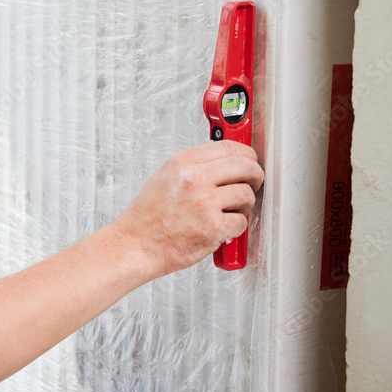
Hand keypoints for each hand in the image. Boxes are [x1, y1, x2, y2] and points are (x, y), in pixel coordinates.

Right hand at [108, 140, 264, 279]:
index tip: (250, 161)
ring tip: (233, 209)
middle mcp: (194, 179)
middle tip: (253, 183)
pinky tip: (222, 226)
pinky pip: (241, 222)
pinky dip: (236, 226)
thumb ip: (193, 167)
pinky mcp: (213, 228)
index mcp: (182, 163)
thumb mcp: (164, 177)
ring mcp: (205, 203)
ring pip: (247, 194)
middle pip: (246, 166)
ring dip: (245, 204)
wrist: (136, 244)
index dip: (247, 155)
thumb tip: (222, 163)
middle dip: (255, 176)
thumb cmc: (147, 217)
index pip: (229, 147)